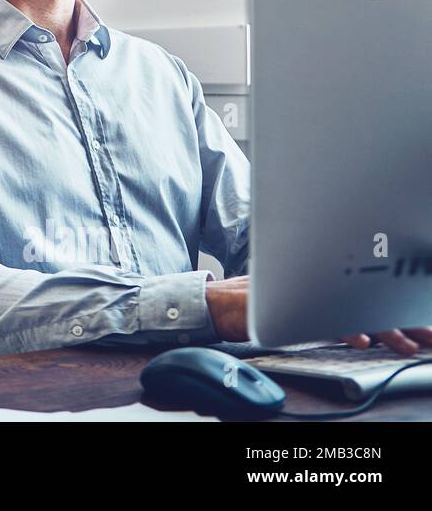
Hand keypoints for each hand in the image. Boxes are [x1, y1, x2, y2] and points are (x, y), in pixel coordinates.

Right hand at [205, 276, 431, 353]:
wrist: (214, 302)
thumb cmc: (252, 303)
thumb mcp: (293, 298)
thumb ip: (322, 303)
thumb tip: (359, 320)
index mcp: (321, 279)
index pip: (368, 291)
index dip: (398, 307)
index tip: (422, 325)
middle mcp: (316, 281)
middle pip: (370, 299)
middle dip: (406, 319)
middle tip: (430, 336)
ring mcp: (304, 292)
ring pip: (355, 309)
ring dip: (386, 329)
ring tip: (408, 345)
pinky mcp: (290, 307)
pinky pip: (324, 319)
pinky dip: (345, 329)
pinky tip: (360, 340)